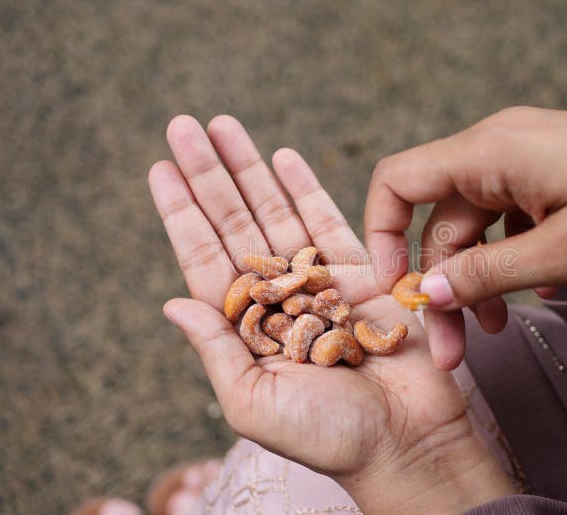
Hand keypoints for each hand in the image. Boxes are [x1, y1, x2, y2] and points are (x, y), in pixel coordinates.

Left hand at [148, 115, 514, 512]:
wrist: (406, 440)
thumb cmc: (327, 436)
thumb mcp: (252, 402)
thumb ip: (216, 350)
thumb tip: (170, 303)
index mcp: (245, 327)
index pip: (205, 257)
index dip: (182, 212)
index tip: (160, 167)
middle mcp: (278, 298)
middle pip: (236, 222)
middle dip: (210, 174)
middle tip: (184, 125)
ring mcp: (319, 282)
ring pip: (277, 212)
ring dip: (250, 168)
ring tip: (223, 126)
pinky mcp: (362, 274)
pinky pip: (328, 222)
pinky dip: (306, 188)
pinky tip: (282, 157)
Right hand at [366, 107, 566, 368]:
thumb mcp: (564, 253)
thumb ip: (485, 274)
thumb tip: (426, 293)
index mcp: (490, 151)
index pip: (399, 180)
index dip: (381, 233)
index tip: (393, 287)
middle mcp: (498, 145)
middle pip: (441, 218)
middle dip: (442, 284)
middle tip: (454, 349)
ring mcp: (526, 156)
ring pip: (476, 223)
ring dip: (478, 276)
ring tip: (499, 327)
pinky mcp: (550, 171)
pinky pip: (509, 217)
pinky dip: (510, 257)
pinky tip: (537, 291)